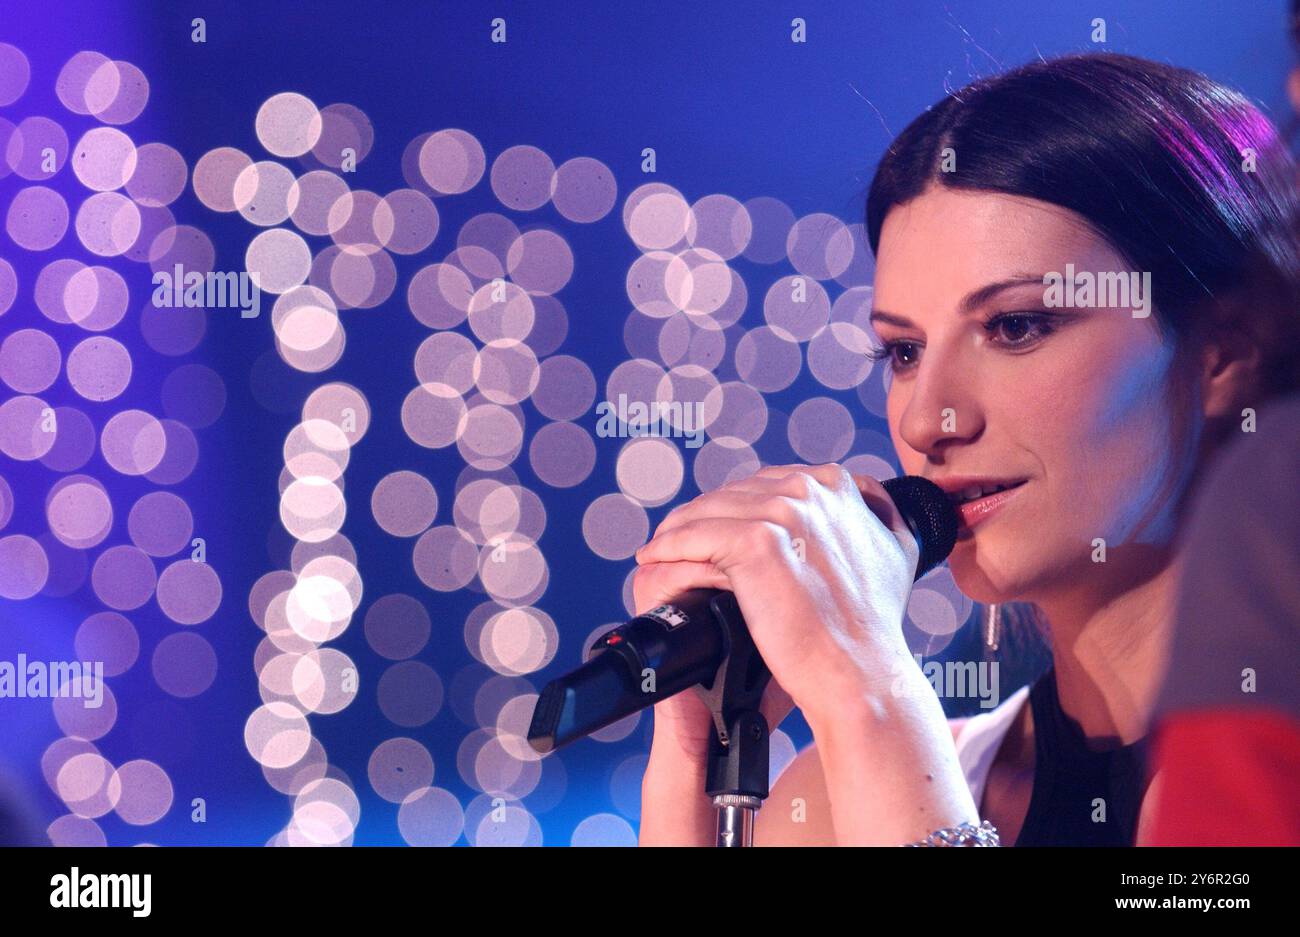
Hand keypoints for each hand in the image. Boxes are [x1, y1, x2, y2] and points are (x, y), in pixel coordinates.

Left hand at [633, 463, 921, 742]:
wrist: (859, 671)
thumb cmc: (869, 627)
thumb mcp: (892, 551)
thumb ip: (872, 514)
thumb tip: (861, 494)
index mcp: (838, 486)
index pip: (767, 485)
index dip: (739, 509)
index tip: (720, 529)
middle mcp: (813, 488)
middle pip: (735, 494)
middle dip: (706, 517)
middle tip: (679, 542)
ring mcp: (784, 511)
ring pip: (708, 512)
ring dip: (678, 531)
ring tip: (660, 550)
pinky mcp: (756, 541)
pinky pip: (692, 536)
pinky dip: (667, 548)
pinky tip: (653, 558)